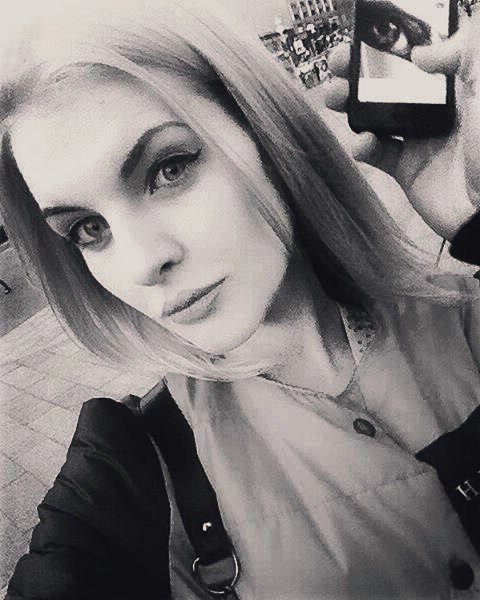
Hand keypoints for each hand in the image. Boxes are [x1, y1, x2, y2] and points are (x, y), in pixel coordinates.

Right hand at [324, 12, 479, 239]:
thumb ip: (465, 54)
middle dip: (357, 74)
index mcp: (453, 87)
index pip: (413, 59)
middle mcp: (431, 110)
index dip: (385, 47)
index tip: (361, 41)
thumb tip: (421, 54)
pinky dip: (362, 147)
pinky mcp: (404, 168)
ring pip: (374, 116)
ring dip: (350, 106)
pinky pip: (376, 154)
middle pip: (386, 85)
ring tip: (335, 98)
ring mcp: (416, 139)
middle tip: (337, 66)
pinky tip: (362, 143)